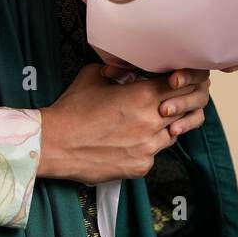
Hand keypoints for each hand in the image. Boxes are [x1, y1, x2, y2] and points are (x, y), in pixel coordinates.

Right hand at [38, 63, 180, 183]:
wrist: (55, 143)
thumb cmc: (72, 109)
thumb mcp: (94, 76)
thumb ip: (118, 70)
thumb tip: (127, 69)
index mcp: (143, 95)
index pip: (179, 85)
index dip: (178, 82)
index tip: (172, 81)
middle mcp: (152, 121)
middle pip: (182, 109)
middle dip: (174, 104)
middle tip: (161, 101)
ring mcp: (148, 147)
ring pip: (172, 133)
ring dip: (163, 126)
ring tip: (144, 122)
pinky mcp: (141, 166)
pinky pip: (155, 154)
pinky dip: (147, 146)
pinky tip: (130, 141)